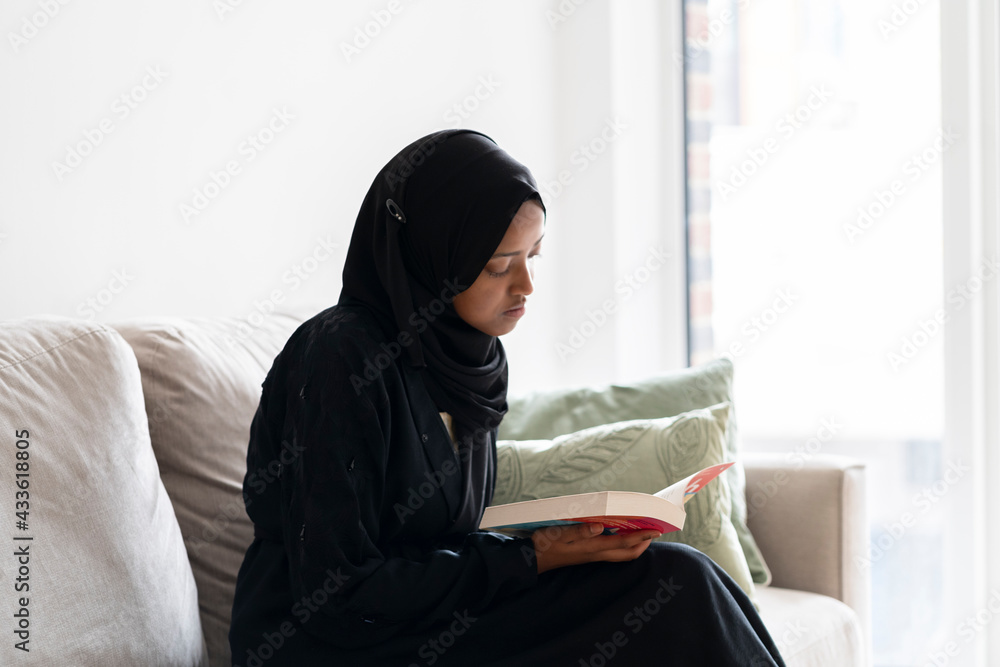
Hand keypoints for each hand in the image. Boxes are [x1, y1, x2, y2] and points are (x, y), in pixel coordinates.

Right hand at [531, 523, 660, 573]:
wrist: (534, 559)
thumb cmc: (546, 543)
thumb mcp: (560, 534)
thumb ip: (580, 530)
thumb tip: (600, 526)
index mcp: (593, 547)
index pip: (624, 543)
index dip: (642, 536)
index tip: (656, 530)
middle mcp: (597, 553)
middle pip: (628, 553)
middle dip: (644, 543)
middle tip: (654, 530)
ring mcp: (593, 555)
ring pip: (621, 554)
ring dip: (635, 544)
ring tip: (642, 531)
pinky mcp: (588, 554)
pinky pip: (612, 551)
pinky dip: (622, 543)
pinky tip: (619, 533)